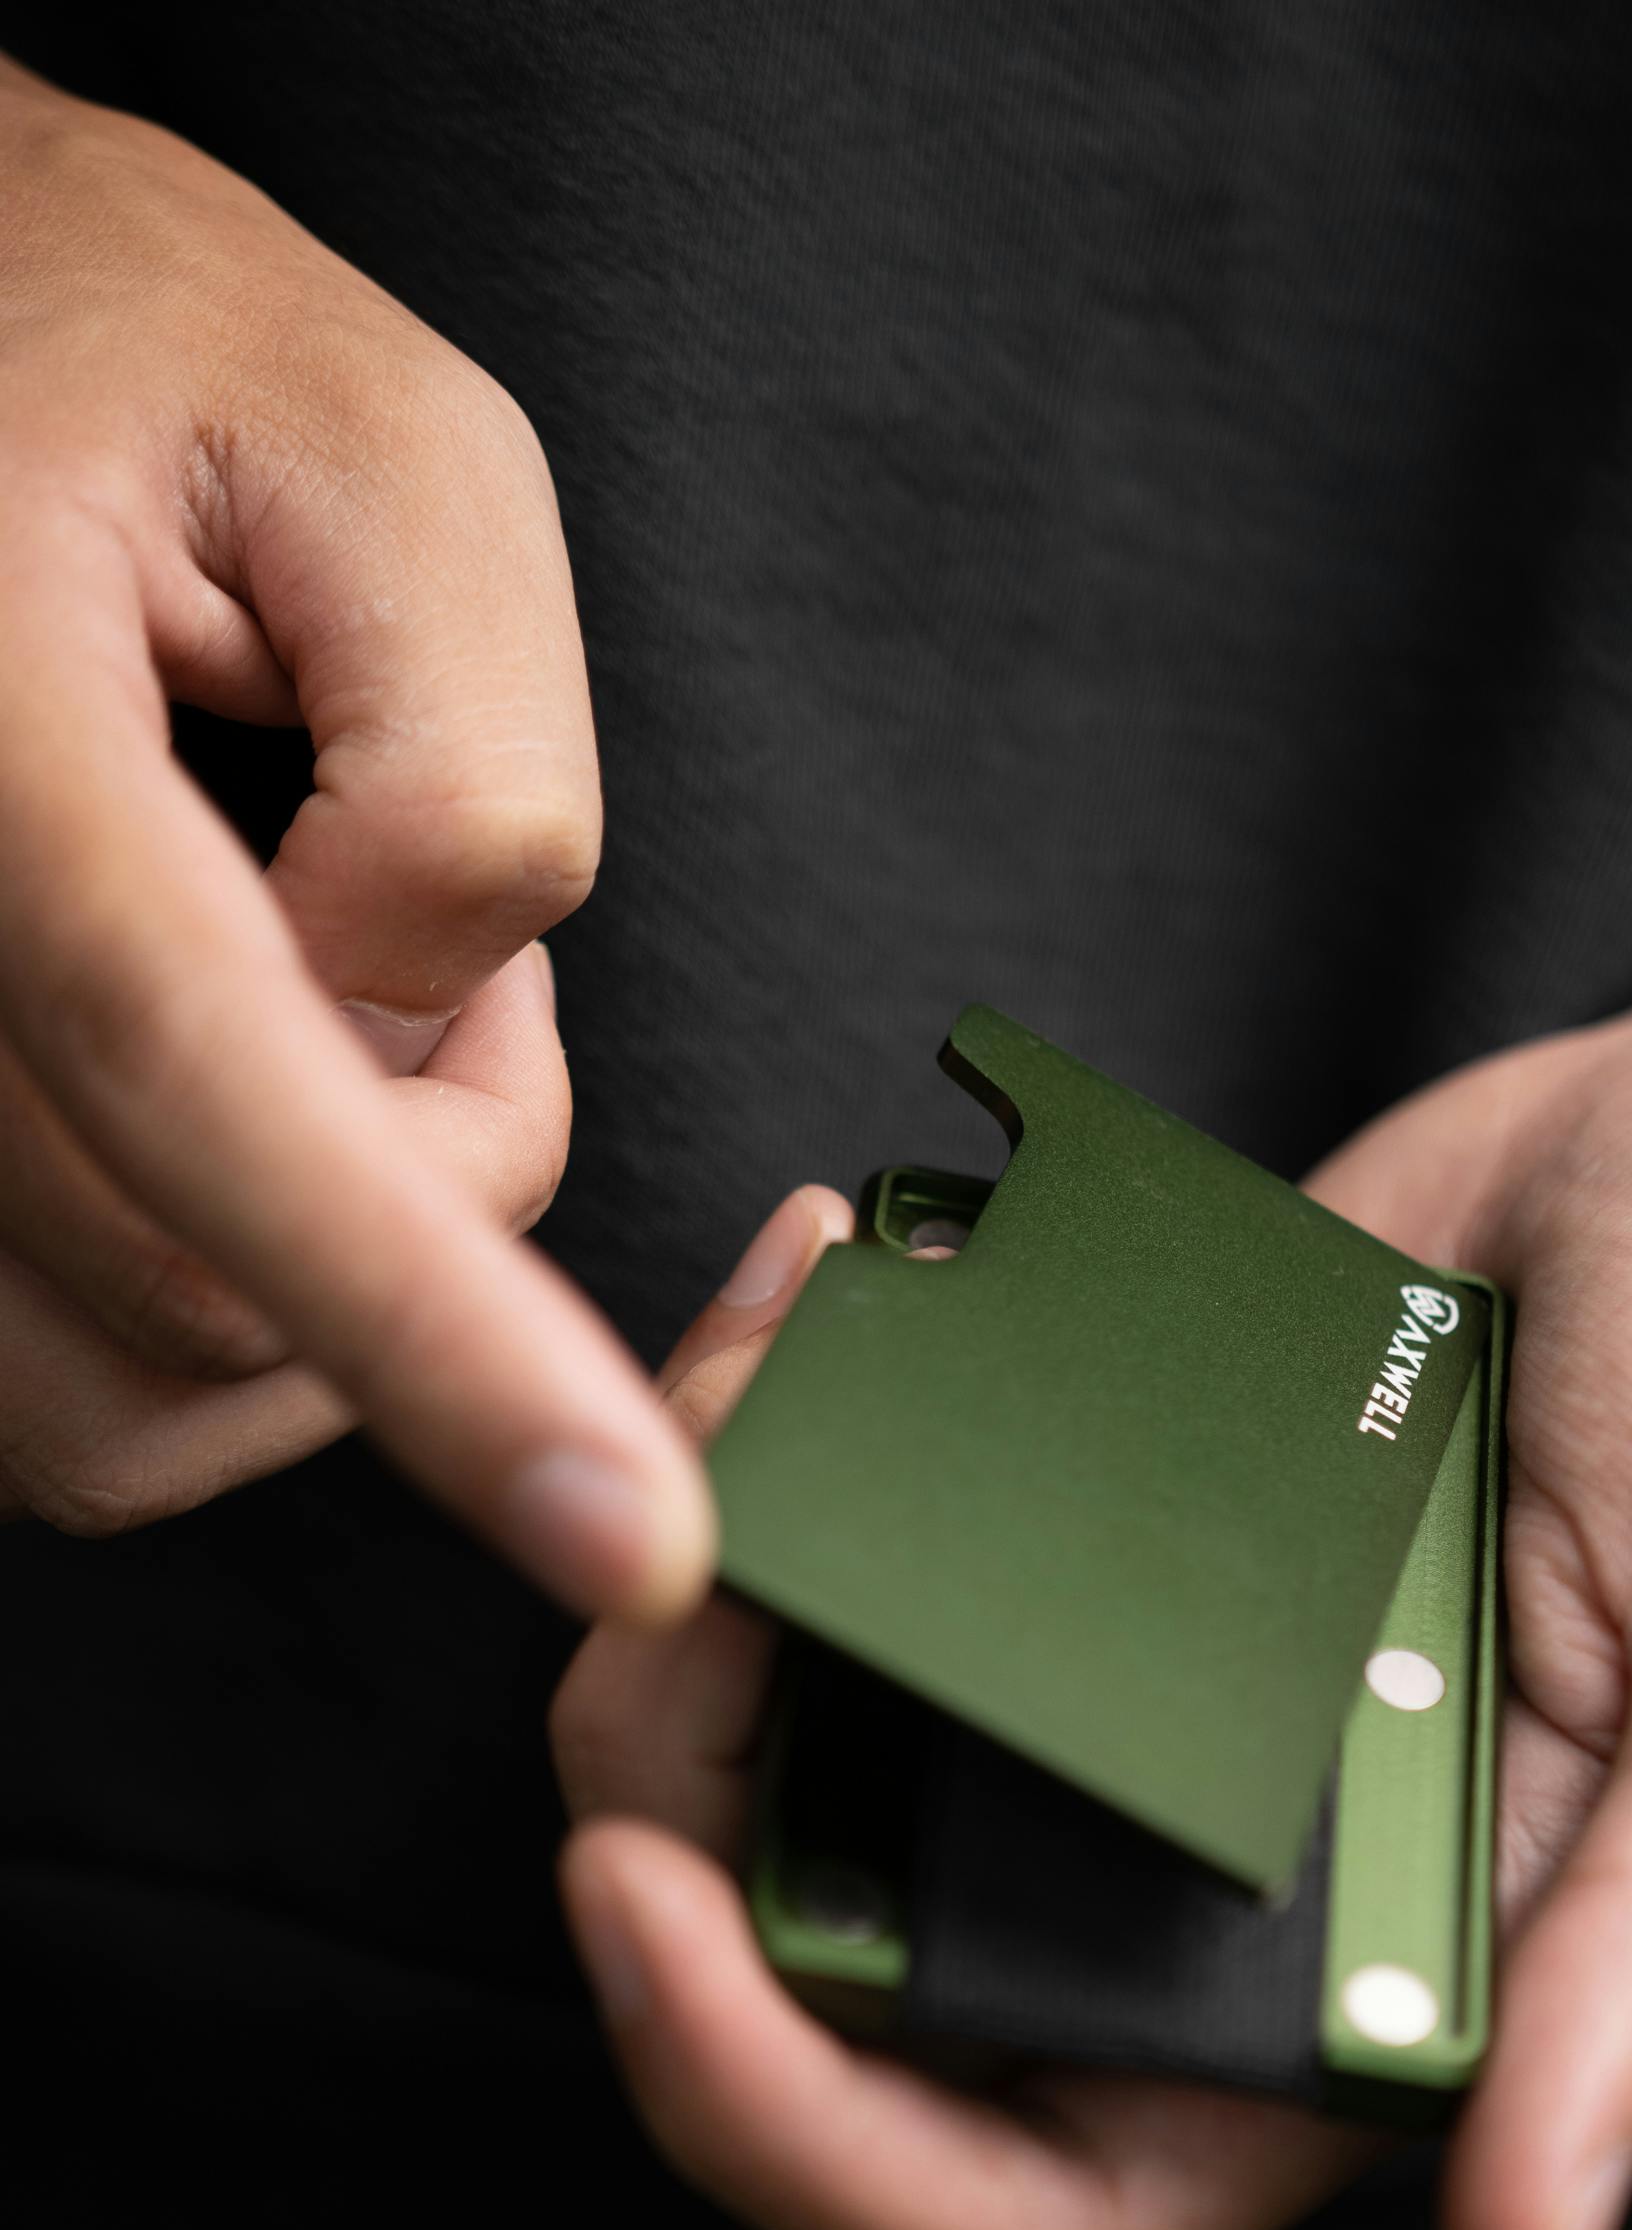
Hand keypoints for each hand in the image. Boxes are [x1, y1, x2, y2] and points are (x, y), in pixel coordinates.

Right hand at [0, 60, 706, 1615]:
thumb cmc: (155, 359)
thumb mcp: (410, 465)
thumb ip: (470, 767)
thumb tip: (408, 1028)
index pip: (194, 1072)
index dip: (427, 1330)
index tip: (629, 1531)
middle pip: (199, 1290)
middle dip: (430, 1196)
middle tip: (449, 967)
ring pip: (120, 1402)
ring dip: (323, 1272)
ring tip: (328, 1004)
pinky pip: (65, 1390)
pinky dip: (226, 1313)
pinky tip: (242, 1109)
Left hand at [554, 1008, 1631, 2229]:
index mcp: (1374, 1992)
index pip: (1021, 2214)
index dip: (797, 2126)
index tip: (652, 1902)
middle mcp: (1207, 1883)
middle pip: (827, 1989)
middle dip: (671, 1806)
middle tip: (666, 1560)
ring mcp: (1115, 1703)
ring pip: (788, 1759)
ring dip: (695, 1601)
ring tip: (751, 1363)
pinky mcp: (1068, 1531)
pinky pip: (850, 1551)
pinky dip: (783, 1439)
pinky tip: (827, 1284)